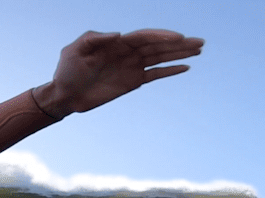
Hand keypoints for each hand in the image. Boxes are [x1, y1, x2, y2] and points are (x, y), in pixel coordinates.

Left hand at [35, 29, 203, 117]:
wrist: (64, 95)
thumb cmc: (67, 70)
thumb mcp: (74, 50)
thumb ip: (94, 39)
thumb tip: (118, 34)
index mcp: (116, 42)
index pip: (144, 37)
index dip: (162, 36)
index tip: (179, 38)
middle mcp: (127, 53)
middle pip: (158, 46)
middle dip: (179, 44)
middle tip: (201, 42)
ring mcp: (131, 67)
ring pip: (160, 59)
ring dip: (179, 55)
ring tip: (199, 50)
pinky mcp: (132, 82)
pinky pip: (155, 75)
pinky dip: (169, 71)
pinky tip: (185, 68)